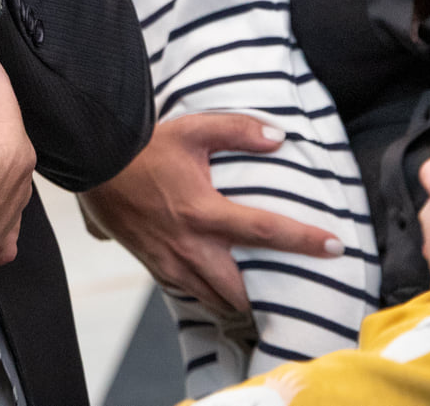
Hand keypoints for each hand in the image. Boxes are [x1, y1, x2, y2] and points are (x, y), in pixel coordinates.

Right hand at [79, 114, 340, 316]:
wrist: (94, 162)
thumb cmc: (143, 146)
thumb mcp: (194, 129)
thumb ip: (239, 130)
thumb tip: (278, 138)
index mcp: (203, 211)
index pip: (265, 230)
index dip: (304, 240)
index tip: (335, 247)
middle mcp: (189, 245)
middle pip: (240, 289)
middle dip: (268, 297)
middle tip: (295, 292)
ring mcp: (169, 261)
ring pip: (213, 299)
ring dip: (239, 300)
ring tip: (261, 295)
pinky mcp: (154, 266)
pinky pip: (188, 292)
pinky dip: (209, 294)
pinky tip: (218, 285)